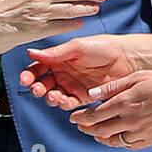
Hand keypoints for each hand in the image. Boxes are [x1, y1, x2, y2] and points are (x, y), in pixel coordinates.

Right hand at [20, 36, 138, 109]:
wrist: (126, 59)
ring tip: (54, 96)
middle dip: (37, 89)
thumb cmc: (103, 47)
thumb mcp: (76, 47)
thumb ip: (54, 53)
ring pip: (54, 96)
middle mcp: (63, 73)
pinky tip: (64, 101)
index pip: (38, 68)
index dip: (29, 75)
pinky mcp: (83, 97)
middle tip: (38, 90)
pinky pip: (69, 104)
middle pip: (43, 84)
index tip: (25, 79)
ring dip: (50, 98)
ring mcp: (72, 86)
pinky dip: (63, 105)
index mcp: (59, 59)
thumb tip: (30, 53)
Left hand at [66, 69, 151, 149]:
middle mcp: (131, 120)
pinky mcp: (151, 140)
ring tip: (95, 133)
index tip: (73, 117)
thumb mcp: (138, 77)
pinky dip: (118, 142)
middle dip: (87, 128)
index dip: (81, 117)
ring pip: (113, 141)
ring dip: (100, 137)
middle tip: (80, 125)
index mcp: (125, 102)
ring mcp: (141, 133)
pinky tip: (116, 137)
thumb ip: (113, 87)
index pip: (95, 115)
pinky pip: (129, 145)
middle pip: (100, 130)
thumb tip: (91, 94)